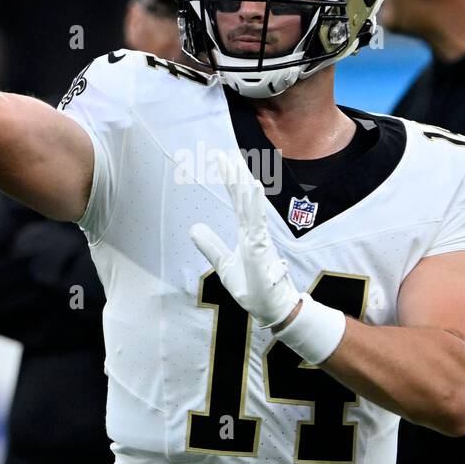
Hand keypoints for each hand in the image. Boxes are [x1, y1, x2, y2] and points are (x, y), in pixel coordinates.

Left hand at [189, 150, 300, 328]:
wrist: (270, 310)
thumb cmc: (253, 289)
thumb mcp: (224, 265)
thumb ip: (211, 246)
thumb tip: (194, 228)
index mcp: (246, 234)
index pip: (237, 202)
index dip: (231, 181)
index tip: (223, 160)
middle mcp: (253, 232)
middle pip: (243, 199)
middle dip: (235, 176)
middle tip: (225, 153)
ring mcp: (258, 238)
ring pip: (249, 205)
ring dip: (243, 183)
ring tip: (237, 162)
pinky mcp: (260, 248)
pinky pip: (256, 221)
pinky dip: (255, 203)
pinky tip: (253, 186)